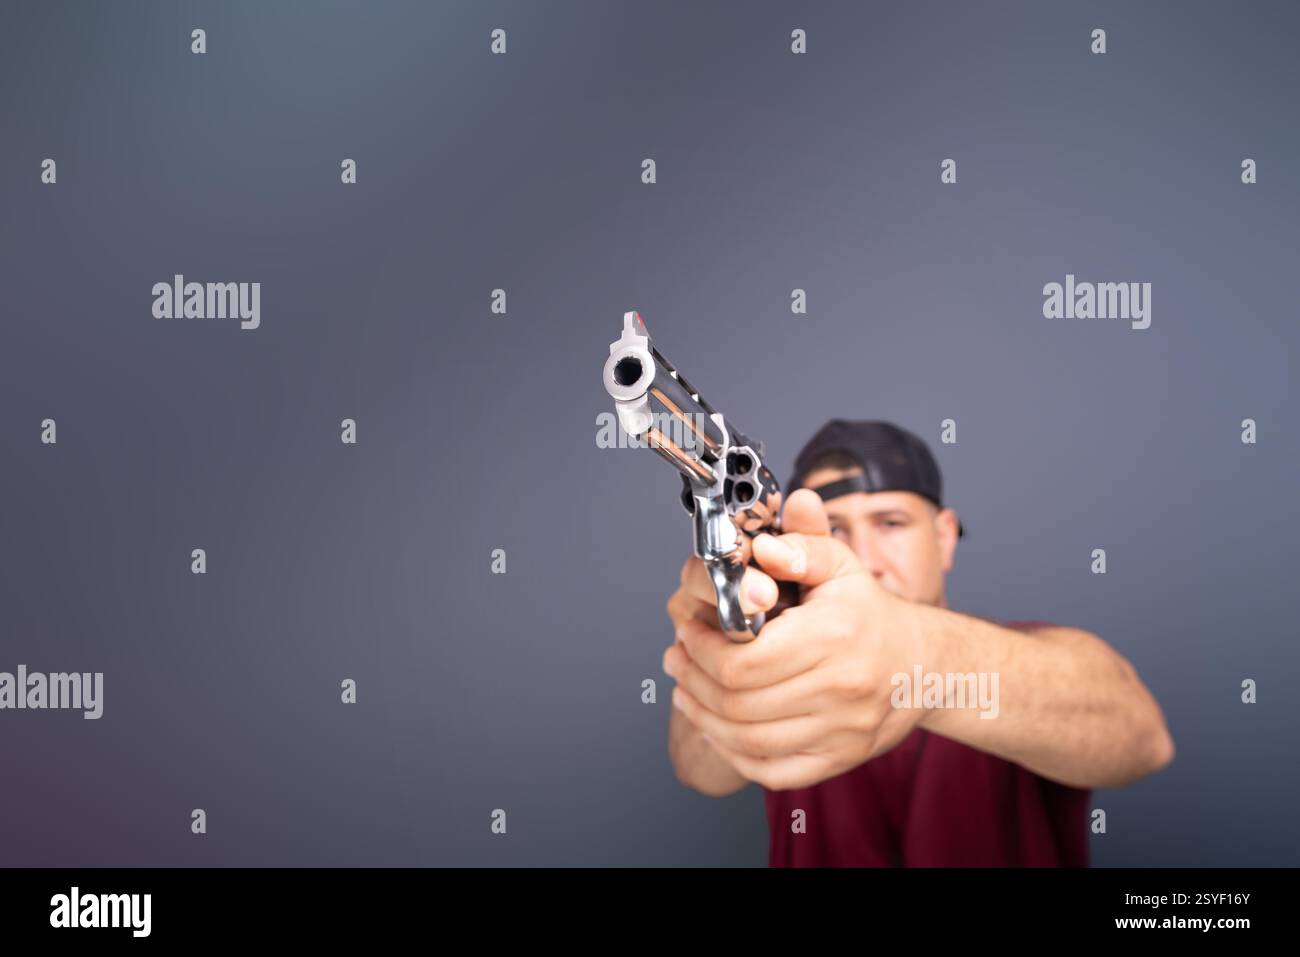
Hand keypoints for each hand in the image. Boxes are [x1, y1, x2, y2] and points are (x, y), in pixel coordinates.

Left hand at [661, 489, 930, 789]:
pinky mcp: (840, 759)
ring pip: (748, 740)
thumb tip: (761, 547)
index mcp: (832, 637)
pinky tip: (716, 728)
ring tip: (685, 692)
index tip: (686, 632)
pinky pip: (772, 771)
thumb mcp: (839, 565)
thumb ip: (800, 546)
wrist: (920, 665)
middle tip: (676, 661)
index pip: (743, 662)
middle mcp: (839, 689)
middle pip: (738, 703)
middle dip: (693, 681)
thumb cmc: (869, 612)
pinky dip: (734, 754)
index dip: (701, 650)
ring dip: (704, 718)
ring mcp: (841, 732)